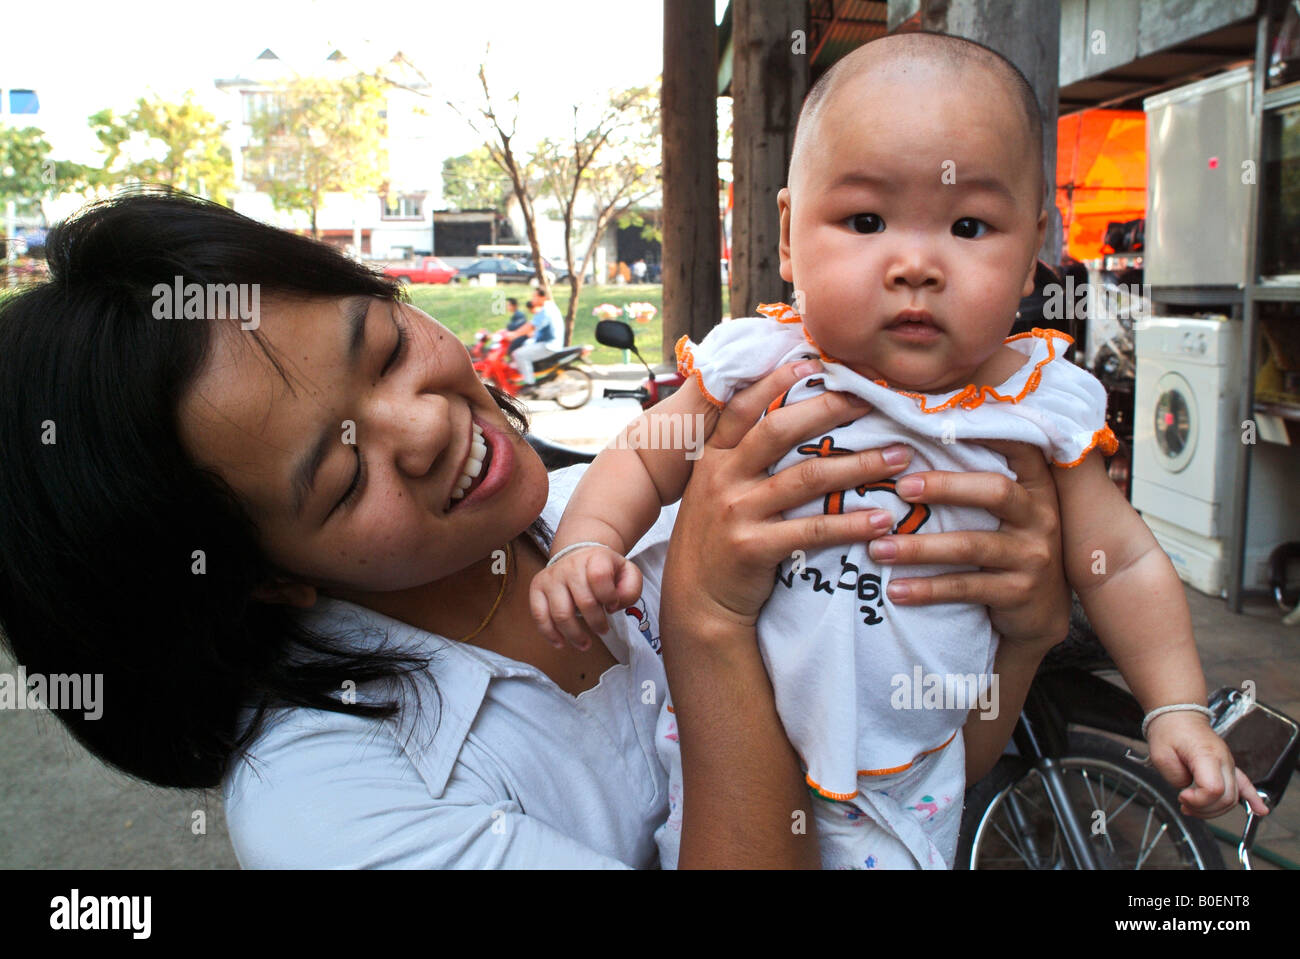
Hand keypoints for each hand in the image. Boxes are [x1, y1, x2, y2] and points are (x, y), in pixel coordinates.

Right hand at [529, 544, 641, 650]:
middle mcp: (570, 566)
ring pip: (561, 613)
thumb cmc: (604, 570)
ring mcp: (551, 577)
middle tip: (603, 630)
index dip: (609, 596)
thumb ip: (631, 589)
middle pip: (583, 601)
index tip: (613, 605)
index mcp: (594, 558)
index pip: (600, 577)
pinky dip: (549, 633)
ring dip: (575, 635)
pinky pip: (539, 614)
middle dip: (597, 623)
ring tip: (585, 644)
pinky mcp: (537, 587)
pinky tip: (561, 643)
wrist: (578, 556)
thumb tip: (614, 606)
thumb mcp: (627, 573)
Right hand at [662, 360, 908, 632]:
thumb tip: (785, 418)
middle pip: (780, 431)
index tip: (814, 363)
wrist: (697, 600)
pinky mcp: (753, 547)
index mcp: (713, 457)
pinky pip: (812, 530)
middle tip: (872, 400)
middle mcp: (722, 478)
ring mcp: (736, 512)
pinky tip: (881, 520)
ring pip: (807, 478)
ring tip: (899, 457)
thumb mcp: (714, 489)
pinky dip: (851, 524)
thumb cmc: (715, 539)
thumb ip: (739, 456)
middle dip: (830, 409)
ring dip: (859, 465)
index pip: (743, 407)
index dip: (775, 382)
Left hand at [864, 439, 1069, 651]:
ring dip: (920, 548)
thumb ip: (980, 480)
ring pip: (971, 545)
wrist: (1043, 612)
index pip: (1018, 448)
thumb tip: (917, 445)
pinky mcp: (1019, 592)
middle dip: (946, 487)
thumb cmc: (1009, 548)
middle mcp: (1040, 516)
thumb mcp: (1008, 512)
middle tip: (900, 487)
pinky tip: (895, 590)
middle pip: (996, 492)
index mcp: (1035, 487)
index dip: (987, 431)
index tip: (942, 419)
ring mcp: (1033, 555)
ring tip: (878, 549)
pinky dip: (927, 588)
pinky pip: (966, 587)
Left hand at [1146, 710, 1269, 817]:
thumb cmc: (1170, 731)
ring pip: (1233, 798)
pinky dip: (1253, 799)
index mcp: (1206, 754)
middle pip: (1226, 798)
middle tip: (1184, 803)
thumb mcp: (1160, 754)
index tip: (1182, 796)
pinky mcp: (1229, 767)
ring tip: (1193, 806)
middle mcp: (1224, 760)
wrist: (1179, 716)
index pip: (1214, 789)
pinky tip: (1260, 811)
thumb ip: (1175, 776)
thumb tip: (1188, 789)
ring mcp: (1229, 764)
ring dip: (1214, 809)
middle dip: (1204, 808)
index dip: (1197, 800)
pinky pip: (1246, 785)